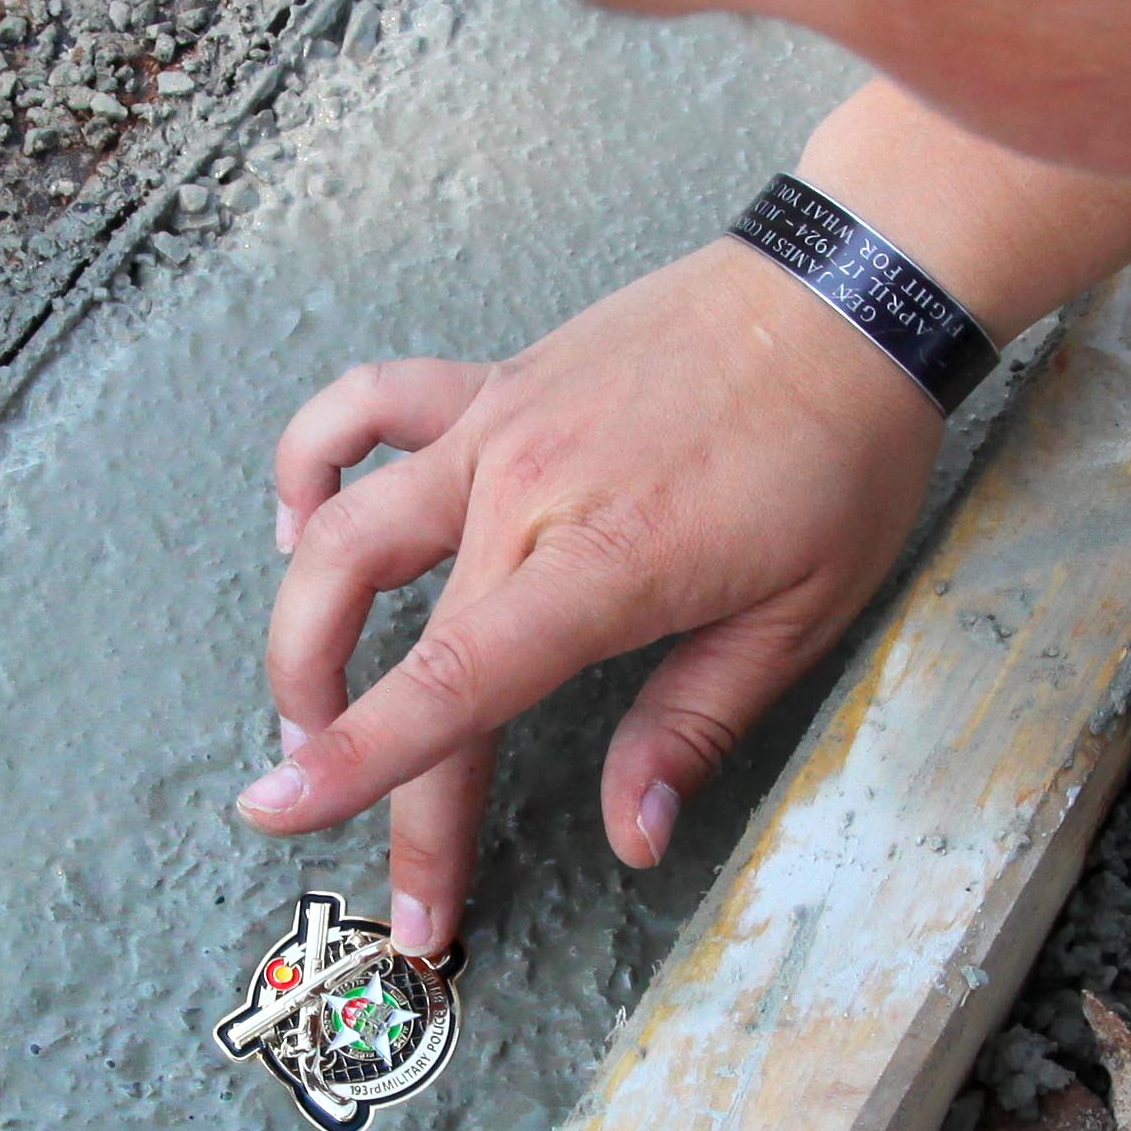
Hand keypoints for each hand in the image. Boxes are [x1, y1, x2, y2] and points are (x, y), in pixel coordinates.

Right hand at [239, 241, 947, 954]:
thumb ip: (692, 728)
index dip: (364, 765)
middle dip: (345, 752)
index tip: (281, 816)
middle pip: (401, 644)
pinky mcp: (497, 383)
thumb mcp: (797, 619)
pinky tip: (300, 522)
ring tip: (305, 705)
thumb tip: (632, 835)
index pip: (453, 684)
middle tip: (328, 815)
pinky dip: (312, 460)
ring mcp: (499, 429)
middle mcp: (527, 492)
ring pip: (342, 527)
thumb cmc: (838, 454)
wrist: (850, 294)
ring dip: (300, 625)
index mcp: (605, 564)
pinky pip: (370, 405)